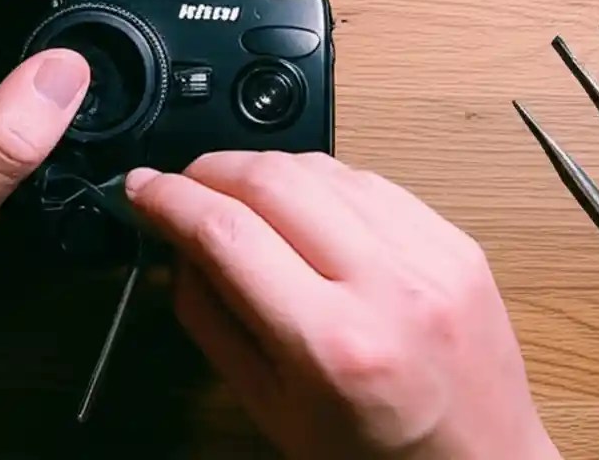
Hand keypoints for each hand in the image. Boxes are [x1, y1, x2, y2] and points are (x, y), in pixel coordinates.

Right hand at [127, 152, 559, 459]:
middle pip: (274, 180)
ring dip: (264, 169)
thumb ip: (212, 323)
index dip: (170, 199)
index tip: (142, 189)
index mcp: (333, 347)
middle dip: (210, 170)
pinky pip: (371, 181)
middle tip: (182, 187)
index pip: (229, 235)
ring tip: (237, 196)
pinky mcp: (457, 241)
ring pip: (324, 166)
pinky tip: (301, 205)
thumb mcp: (270, 409)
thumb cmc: (373, 457)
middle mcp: (389, 288)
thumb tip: (175, 247)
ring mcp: (433, 256)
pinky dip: (321, 182)